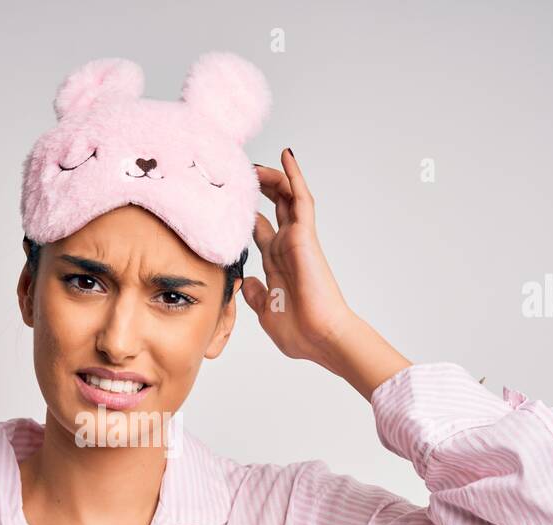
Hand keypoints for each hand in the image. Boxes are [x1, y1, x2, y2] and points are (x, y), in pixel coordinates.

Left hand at [243, 148, 354, 371]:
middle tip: (241, 172)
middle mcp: (287, 248)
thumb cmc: (301, 332)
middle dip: (259, 188)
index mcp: (277, 264)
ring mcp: (297, 240)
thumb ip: (256, 294)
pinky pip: (300, 199)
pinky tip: (285, 157)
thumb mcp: (266, 312)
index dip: (247, 213)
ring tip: (256, 162)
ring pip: (286, 197)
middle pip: (274, 207)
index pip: (261, 229)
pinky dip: (294, 177)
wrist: (321, 339)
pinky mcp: (304, 236)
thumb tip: (246, 282)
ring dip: (273, 177)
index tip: (231, 200)